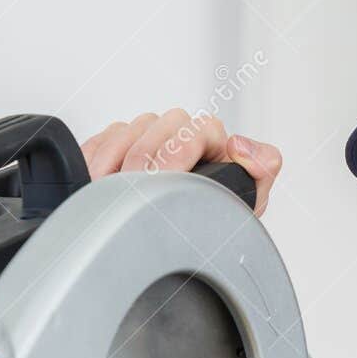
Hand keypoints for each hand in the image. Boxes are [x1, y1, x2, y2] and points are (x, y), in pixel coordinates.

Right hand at [78, 107, 282, 217]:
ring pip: (125, 132)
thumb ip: (262, 168)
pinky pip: (102, 138)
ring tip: (111, 195)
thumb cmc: (223, 211)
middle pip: (152, 128)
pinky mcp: (119, 139)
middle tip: (132, 196)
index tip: (161, 182)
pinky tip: (97, 182)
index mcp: (210, 136)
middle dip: (140, 164)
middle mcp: (179, 129)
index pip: (191, 131)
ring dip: (113, 164)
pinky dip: (94, 159)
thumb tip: (241, 145)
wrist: (194, 228)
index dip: (174, 156)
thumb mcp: (250, 198)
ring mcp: (147, 132)